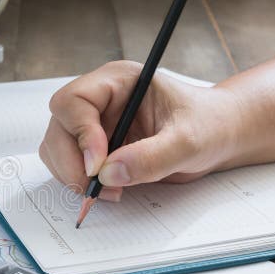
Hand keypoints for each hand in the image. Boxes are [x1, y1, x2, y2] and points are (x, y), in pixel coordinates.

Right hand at [39, 61, 240, 200]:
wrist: (218, 137)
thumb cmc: (209, 125)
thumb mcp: (189, 141)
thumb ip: (153, 157)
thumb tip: (110, 174)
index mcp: (118, 81)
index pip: (75, 101)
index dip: (80, 134)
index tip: (98, 166)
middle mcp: (99, 99)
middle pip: (59, 127)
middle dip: (71, 162)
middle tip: (94, 189)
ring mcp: (93, 124)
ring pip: (56, 148)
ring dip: (72, 175)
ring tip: (107, 192)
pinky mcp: (93, 148)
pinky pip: (68, 165)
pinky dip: (79, 182)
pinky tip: (108, 190)